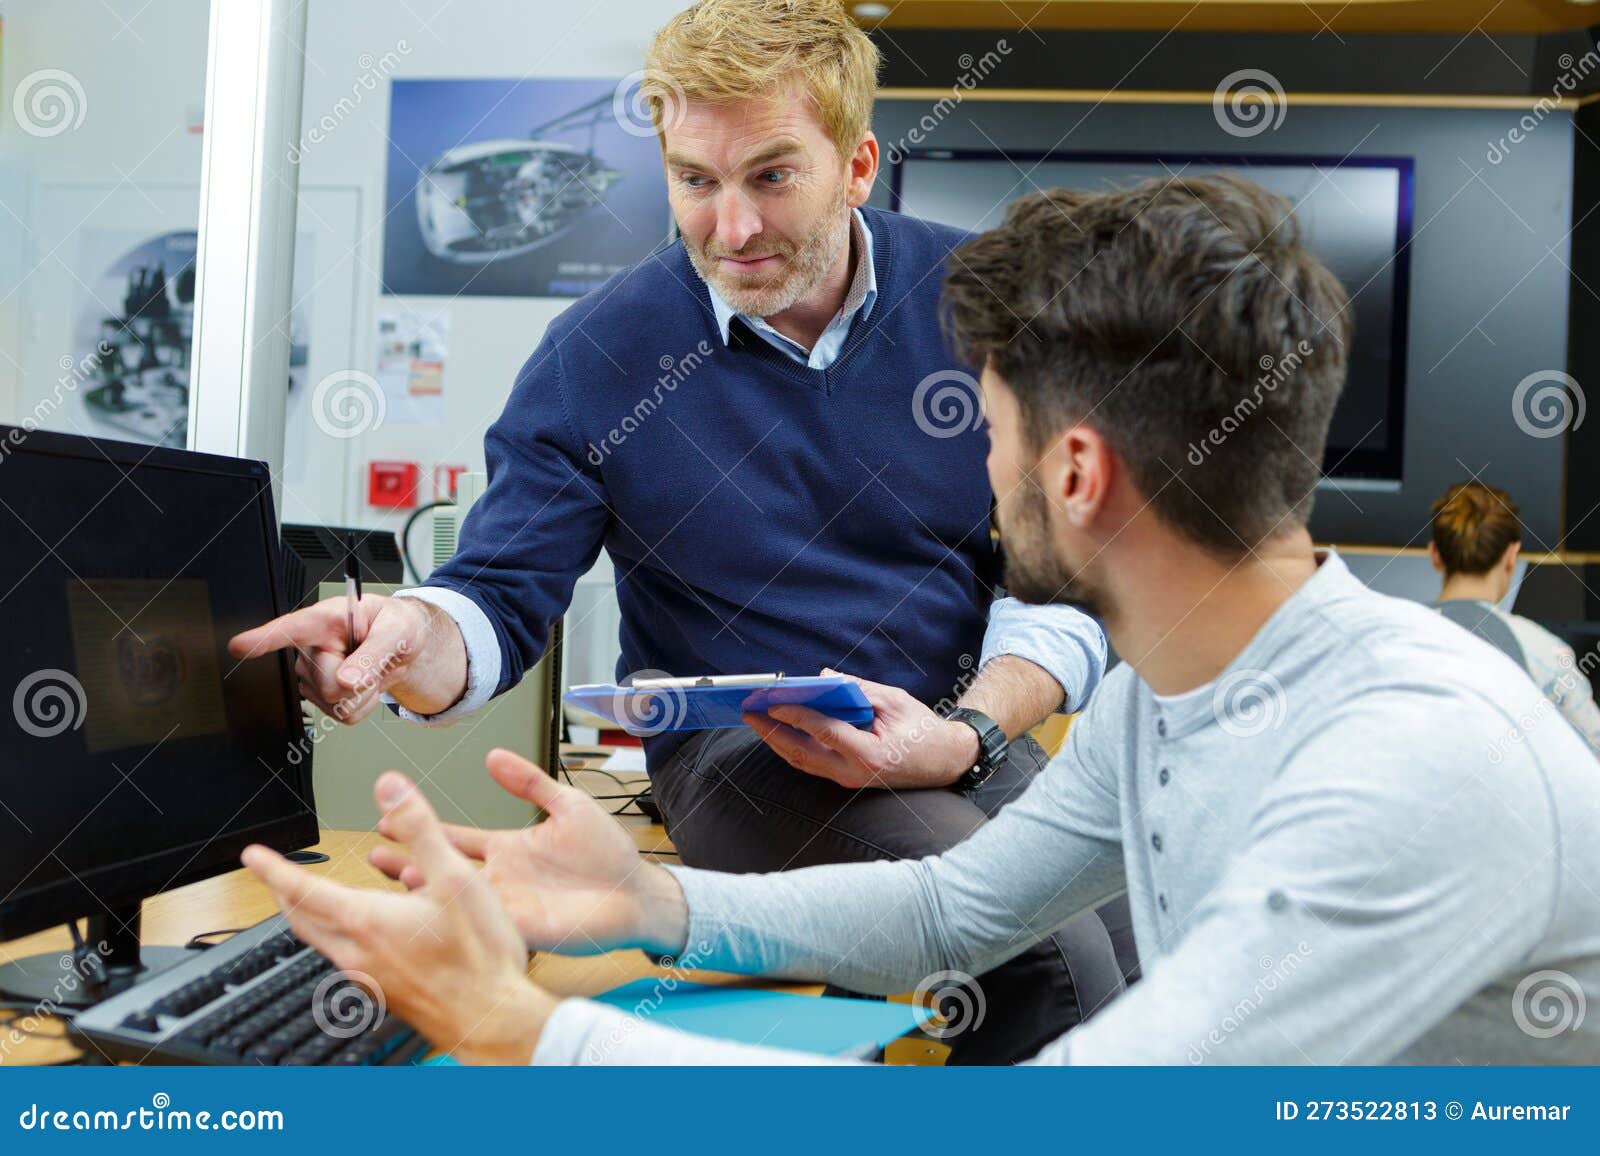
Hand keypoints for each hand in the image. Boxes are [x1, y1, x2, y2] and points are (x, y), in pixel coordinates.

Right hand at [228, 593, 466, 721]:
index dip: (262, 638)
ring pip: (335, 704)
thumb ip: (374, 653)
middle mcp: (311, 649)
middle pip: (327, 685)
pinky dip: (363, 705)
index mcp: (325, 621)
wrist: (403, 646)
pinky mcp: (321, 696)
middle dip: (359, 681)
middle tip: (374, 661)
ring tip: (369, 669)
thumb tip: (347, 681)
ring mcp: (312, 675)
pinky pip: (343, 716)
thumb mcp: (397, 631)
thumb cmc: (397, 627)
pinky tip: (364, 685)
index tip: (239, 646)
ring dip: (363, 694)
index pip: (289, 630)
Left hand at [241, 771, 552, 1064]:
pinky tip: (372, 932)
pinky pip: (350, 958)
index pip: (302, 890)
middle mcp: (357, 953)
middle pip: (301, 921)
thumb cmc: (477, 955)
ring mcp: (369, 977)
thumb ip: (419, 829)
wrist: (491, 1019)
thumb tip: (390, 789)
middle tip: (275, 878)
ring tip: (320, 898)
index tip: (252, 856)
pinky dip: (345, 936)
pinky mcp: (385, 993)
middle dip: (283, 895)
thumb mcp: (454, 877)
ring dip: (314, 915)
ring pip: (324, 941)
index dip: (273, 869)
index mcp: (366, 921)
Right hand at [367, 748, 688, 957]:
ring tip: (395, 881)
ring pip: (456, 900)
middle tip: (373, 855)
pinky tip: (434, 913)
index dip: (424, 827)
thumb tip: (493, 757)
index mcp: (508, 849)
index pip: (455, 838)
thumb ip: (530, 782)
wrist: (636, 893)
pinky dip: (457, 918)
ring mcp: (508, 905)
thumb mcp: (566, 805)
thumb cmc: (607, 853)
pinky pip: (482, 923)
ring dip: (426, 892)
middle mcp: (501, 879)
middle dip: (409, 862)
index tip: (388, 816)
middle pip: (445, 871)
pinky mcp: (522, 927)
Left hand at [743, 668, 981, 789]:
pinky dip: (792, 746)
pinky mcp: (846, 778)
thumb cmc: (922, 729)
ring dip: (776, 741)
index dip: (797, 715)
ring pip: (802, 762)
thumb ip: (856, 688)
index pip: (824, 732)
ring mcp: (848, 780)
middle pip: (802, 754)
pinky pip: (812, 763)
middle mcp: (854, 773)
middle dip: (772, 732)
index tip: (773, 702)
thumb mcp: (893, 701)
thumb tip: (823, 675)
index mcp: (869, 754)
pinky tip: (778, 730)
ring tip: (756, 720)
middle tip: (749, 712)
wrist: (945, 761)